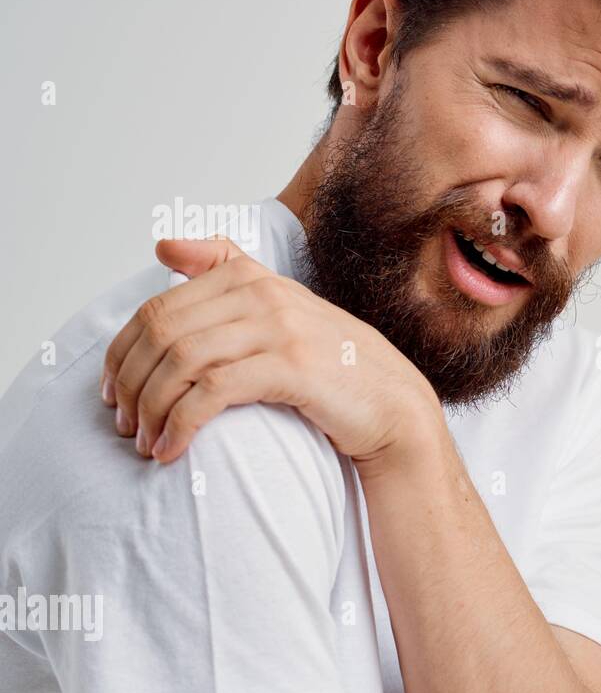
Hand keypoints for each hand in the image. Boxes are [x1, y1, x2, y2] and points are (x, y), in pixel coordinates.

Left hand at [101, 238, 441, 466]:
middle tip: (125, 424)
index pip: (158, 308)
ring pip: (181, 361)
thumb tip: (164, 244)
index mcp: (251, 277)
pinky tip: (172, 448)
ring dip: (151, 408)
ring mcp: (280, 328)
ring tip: (144, 441)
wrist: (394, 406)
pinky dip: (181, 424)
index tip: (115, 393)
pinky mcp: (292, 368)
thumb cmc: (333, 368)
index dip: (123, 353)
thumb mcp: (281, 309)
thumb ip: (226, 271)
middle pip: (163, 333)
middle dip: (130, 383)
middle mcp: (264, 294)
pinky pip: (213, 392)